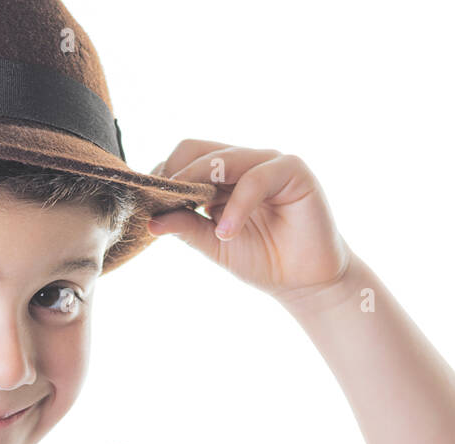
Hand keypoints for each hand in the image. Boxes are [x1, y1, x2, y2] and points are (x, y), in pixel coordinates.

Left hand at [146, 140, 353, 307]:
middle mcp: (245, 162)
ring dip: (203, 190)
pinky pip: (256, 178)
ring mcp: (269, 162)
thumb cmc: (264, 261)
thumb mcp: (215, 245)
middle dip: (177, 178)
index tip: (148, 205)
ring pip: (223, 159)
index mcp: (224, 175)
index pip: (185, 158)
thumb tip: (150, 221)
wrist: (306, 283)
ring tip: (201, 228)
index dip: (165, 177)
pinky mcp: (293, 170)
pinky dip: (237, 206)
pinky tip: (227, 233)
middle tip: (164, 208)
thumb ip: (187, 227)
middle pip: (197, 150)